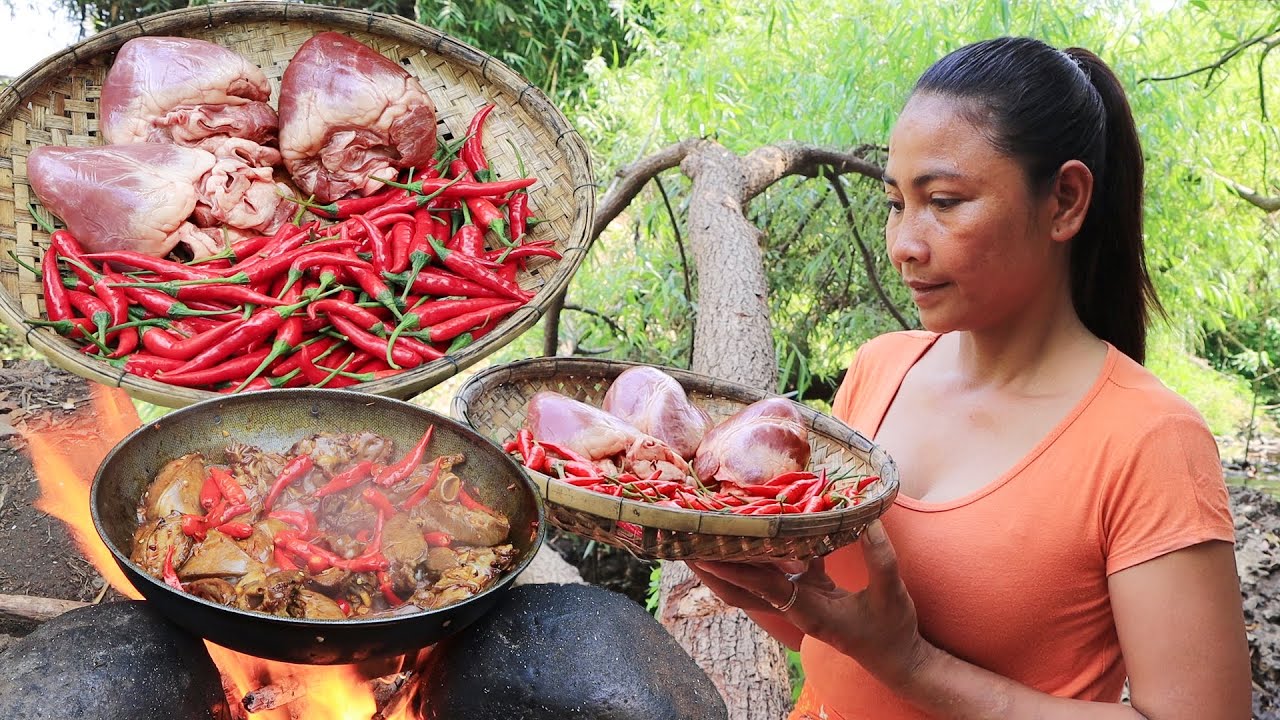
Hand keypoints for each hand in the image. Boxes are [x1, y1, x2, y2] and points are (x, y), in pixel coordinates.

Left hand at [686, 520, 932, 687]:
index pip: (765, 589)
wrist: (897, 659)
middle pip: (744, 590)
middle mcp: (797, 608)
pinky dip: (769, 552)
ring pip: (757, 582)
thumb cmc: (892, 630)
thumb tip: (866, 520)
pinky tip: (765, 525)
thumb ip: (880, 557)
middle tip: (686, 546)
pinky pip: (781, 571)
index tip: (707, 555)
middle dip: (714, 571)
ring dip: (732, 562)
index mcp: (811, 612)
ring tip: (707, 535)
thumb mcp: (892, 592)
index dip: (736, 572)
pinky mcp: (810, 594)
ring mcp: (800, 602)